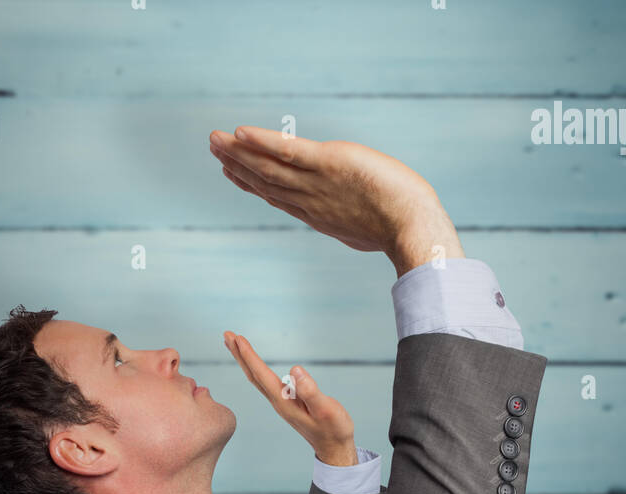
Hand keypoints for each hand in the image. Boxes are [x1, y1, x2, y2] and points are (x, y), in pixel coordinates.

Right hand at [208, 126, 462, 274]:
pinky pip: (289, 152)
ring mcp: (317, 182)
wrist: (410, 226)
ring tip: (217, 140)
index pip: (280, 196)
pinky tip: (242, 133)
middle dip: (238, 165)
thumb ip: (355, 220)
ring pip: (269, 167)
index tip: (234, 174)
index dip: (253, 185)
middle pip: (267, 180)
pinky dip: (264, 142)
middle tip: (215, 149)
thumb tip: (363, 225)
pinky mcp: (328, 163)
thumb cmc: (401, 228)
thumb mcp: (371, 227)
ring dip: (240, 152)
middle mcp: (311, 200)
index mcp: (319, 214)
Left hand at [223, 331, 356, 466]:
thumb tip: (295, 370)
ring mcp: (281, 403)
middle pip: (253, 375)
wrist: (334, 447)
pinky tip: (256, 366)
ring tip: (235, 344)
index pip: (261, 375)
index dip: (249, 356)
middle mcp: (277, 402)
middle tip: (227, 335)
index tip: (237, 338)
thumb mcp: (325, 409)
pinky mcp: (286, 403)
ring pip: (257, 378)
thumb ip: (310, 391)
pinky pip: (265, 382)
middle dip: (239, 354)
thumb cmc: (333, 428)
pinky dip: (256, 369)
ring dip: (245, 361)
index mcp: (284, 401)